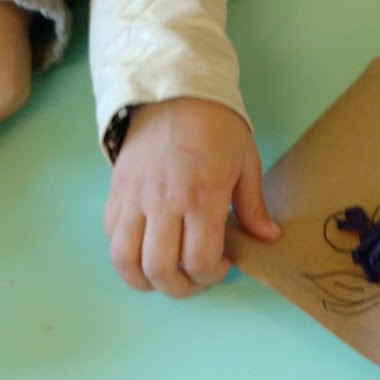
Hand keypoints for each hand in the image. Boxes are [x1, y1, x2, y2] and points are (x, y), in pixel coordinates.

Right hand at [103, 97, 280, 296]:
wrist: (175, 92)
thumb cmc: (217, 127)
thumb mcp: (246, 162)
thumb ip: (253, 206)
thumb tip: (269, 238)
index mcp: (201, 197)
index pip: (198, 260)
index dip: (210, 275)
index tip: (220, 265)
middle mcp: (163, 203)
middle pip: (159, 269)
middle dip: (179, 288)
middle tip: (193, 278)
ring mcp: (134, 198)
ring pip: (124, 260)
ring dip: (143, 279)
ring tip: (162, 275)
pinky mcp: (116, 191)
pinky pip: (110, 235)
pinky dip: (125, 251)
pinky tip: (145, 245)